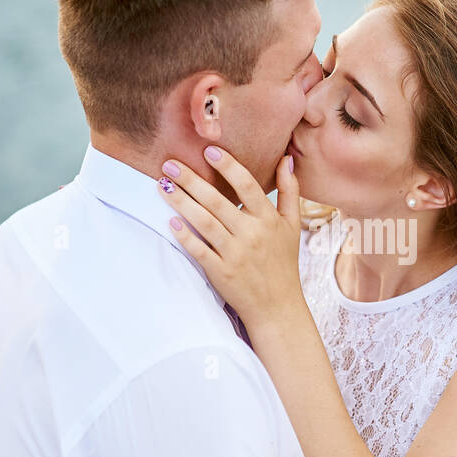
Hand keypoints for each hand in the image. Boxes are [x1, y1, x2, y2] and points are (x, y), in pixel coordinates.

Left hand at [156, 146, 302, 326]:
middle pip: (218, 201)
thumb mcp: (293, 226)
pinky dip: (185, 236)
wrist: (278, 306)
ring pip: (205, 222)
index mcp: (268, 220)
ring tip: (163, 185)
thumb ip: (289, 191)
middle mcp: (252, 235)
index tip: (209, 150)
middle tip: (170, 164)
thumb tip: (286, 158)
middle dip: (192, 180)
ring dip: (182, 202)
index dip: (228, 166)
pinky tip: (171, 220)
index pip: (247, 186)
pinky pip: (200, 250)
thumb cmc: (283, 263)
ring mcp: (235, 254)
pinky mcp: (221, 273)